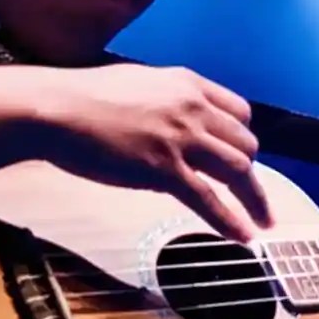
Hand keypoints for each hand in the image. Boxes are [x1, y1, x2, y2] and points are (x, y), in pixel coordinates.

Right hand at [42, 63, 272, 242]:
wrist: (57, 110)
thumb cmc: (85, 98)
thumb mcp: (139, 83)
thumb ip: (166, 99)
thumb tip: (173, 117)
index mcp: (187, 84)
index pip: (239, 111)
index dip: (242, 137)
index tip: (243, 155)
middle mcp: (192, 108)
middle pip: (244, 143)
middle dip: (249, 170)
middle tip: (248, 192)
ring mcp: (181, 138)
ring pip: (237, 170)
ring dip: (254, 199)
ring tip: (261, 222)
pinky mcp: (164, 169)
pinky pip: (209, 199)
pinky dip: (231, 221)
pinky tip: (243, 235)